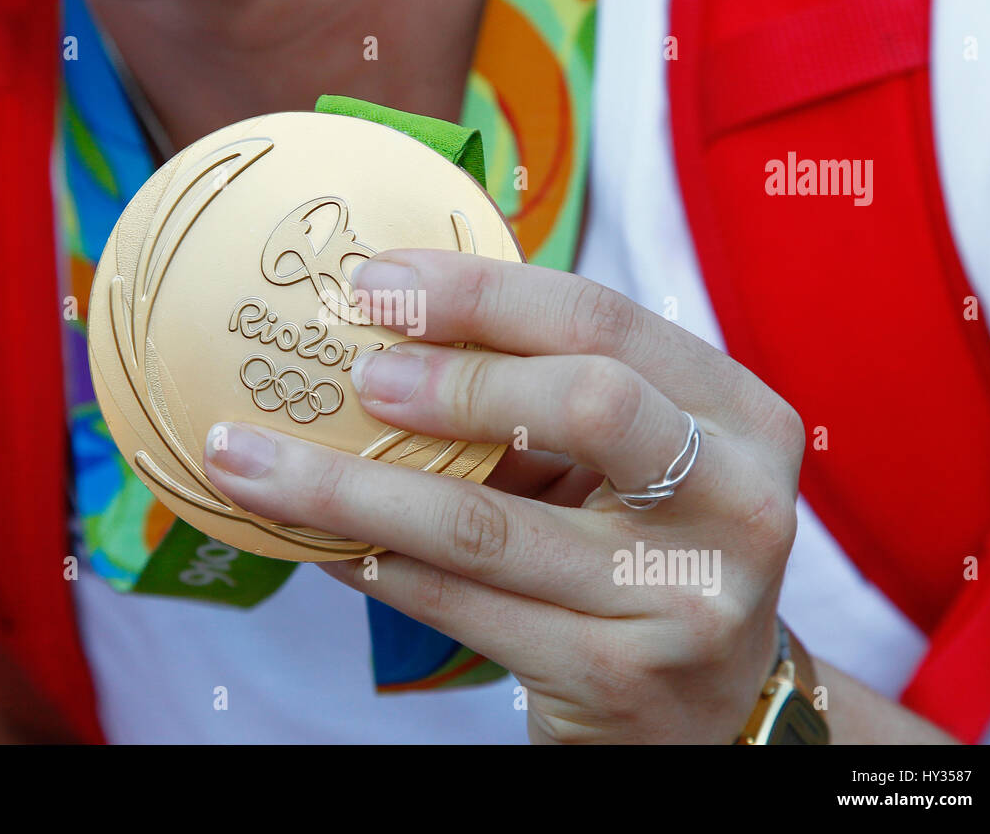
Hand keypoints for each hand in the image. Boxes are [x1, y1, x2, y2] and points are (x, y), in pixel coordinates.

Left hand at [203, 249, 805, 742]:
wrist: (703, 710)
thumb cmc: (644, 552)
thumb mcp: (628, 464)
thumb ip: (543, 395)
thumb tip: (384, 328)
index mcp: (738, 416)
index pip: (604, 321)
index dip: (480, 292)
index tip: (374, 280)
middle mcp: (733, 501)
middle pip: (588, 401)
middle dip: (450, 376)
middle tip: (352, 373)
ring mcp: (682, 598)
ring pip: (484, 524)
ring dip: (349, 487)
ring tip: (251, 458)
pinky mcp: (612, 675)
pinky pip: (456, 603)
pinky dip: (369, 561)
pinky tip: (311, 538)